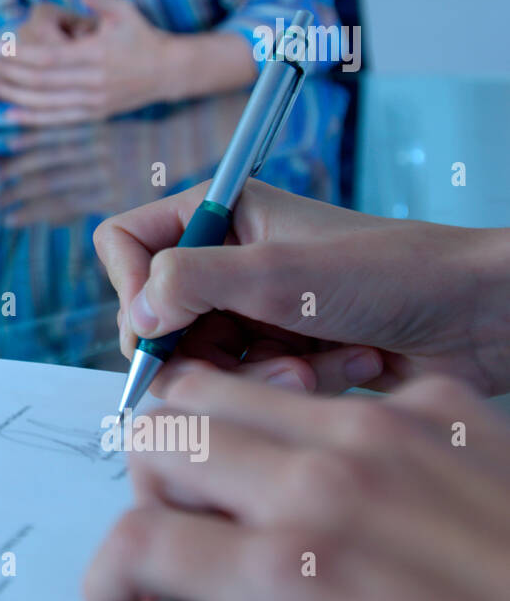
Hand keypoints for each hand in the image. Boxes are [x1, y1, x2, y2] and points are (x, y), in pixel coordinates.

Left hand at [0, 0, 170, 125]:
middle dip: (6, 73)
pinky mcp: (92, 115)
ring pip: (44, 103)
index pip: (48, 58)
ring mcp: (92, 102)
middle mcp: (92, 82)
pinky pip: (55, 119)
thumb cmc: (141, 36)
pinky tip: (7, 113)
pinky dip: (30, 117)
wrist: (167, 71)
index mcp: (96, 55)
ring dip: (12, 96)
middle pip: (39, 82)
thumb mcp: (125, 11)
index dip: (17, 54)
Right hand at [85, 368, 509, 600]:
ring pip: (225, 386)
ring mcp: (381, 434)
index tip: (116, 592)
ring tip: (233, 479)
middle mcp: (324, 484)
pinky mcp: (434, 415)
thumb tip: (184, 596)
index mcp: (295, 568)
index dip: (110, 572)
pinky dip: (303, 423)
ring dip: (210, 429)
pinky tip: (331, 466)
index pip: (139, 543)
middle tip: (172, 523)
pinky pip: (322, 398)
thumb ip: (240, 598)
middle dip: (149, 476)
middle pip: (164, 430)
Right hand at [94, 179, 509, 395]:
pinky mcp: (282, 350)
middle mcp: (226, 260)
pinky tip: (345, 365)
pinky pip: (248, 384)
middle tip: (250, 363)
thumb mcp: (278, 274)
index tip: (159, 326)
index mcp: (217, 215)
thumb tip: (135, 314)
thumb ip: (191, 283)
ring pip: (201, 361)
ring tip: (309, 369)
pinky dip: (292, 384)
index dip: (131, 288)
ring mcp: (253, 308)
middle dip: (202, 351)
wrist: (480, 313)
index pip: (125, 243)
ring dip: (254, 375)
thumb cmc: (391, 271)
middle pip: (157, 317)